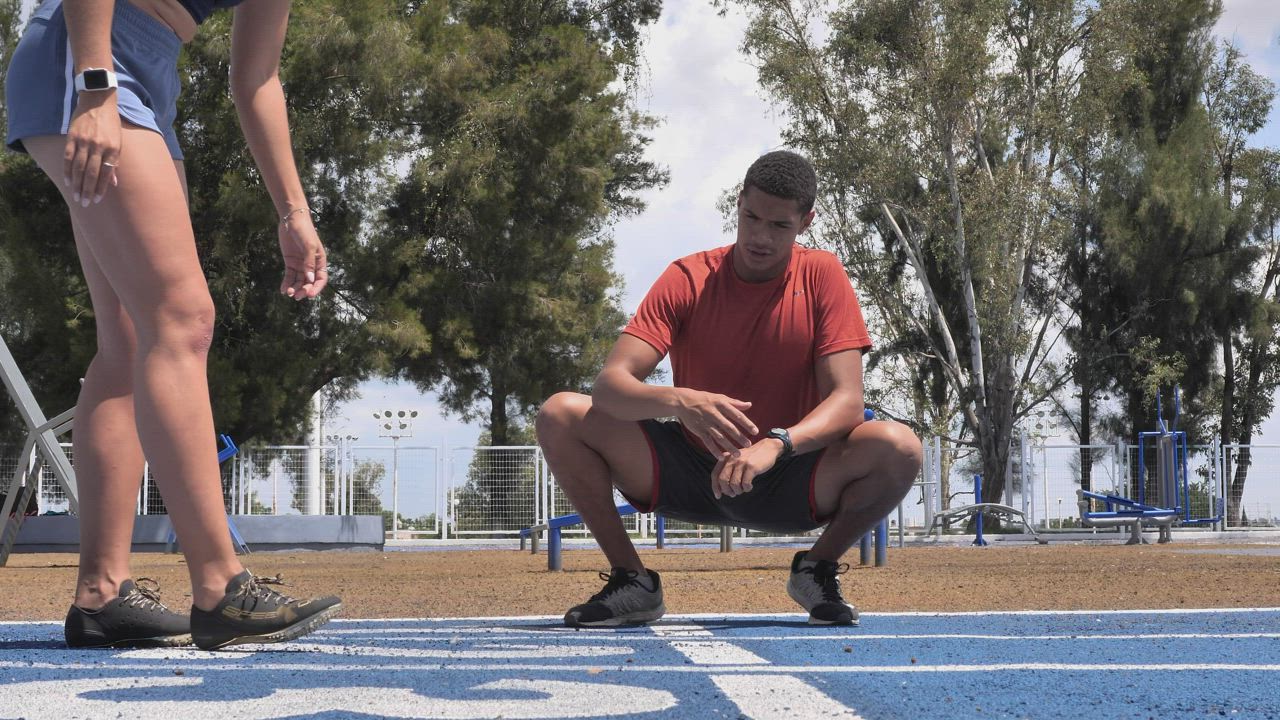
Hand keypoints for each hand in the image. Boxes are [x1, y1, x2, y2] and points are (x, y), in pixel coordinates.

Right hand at [63, 92, 120, 206]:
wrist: (98, 101)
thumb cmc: (111, 124)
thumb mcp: (118, 142)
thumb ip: (114, 162)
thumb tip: (113, 183)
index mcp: (113, 149)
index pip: (105, 174)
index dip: (100, 188)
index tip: (96, 199)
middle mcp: (98, 147)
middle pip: (91, 173)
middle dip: (87, 190)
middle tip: (84, 203)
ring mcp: (84, 142)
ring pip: (78, 167)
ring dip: (76, 184)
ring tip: (75, 195)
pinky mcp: (72, 137)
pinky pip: (68, 157)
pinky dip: (67, 170)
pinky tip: (67, 180)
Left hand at [277, 211, 327, 299]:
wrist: (291, 220)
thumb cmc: (304, 231)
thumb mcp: (308, 246)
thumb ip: (309, 263)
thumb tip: (310, 280)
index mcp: (320, 261)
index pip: (321, 279)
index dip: (316, 288)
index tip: (310, 295)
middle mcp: (311, 265)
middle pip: (309, 282)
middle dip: (303, 290)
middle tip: (296, 296)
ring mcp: (300, 264)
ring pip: (299, 281)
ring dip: (294, 288)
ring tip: (288, 293)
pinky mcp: (290, 262)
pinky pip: (289, 276)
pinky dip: (286, 283)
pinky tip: (283, 289)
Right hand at [673, 388, 757, 453]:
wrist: (684, 402)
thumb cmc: (705, 399)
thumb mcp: (720, 398)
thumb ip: (735, 403)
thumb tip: (749, 405)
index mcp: (721, 405)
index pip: (737, 415)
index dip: (747, 424)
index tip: (755, 431)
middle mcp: (714, 414)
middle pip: (729, 428)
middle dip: (739, 437)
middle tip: (748, 445)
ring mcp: (706, 423)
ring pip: (719, 437)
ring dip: (729, 446)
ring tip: (738, 454)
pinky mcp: (699, 430)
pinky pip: (708, 442)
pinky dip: (714, 450)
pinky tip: (721, 457)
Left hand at [710, 439, 782, 498]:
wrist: (768, 448)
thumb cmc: (750, 458)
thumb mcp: (736, 460)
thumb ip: (728, 471)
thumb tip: (723, 491)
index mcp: (725, 458)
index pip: (715, 474)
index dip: (715, 487)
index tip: (718, 496)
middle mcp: (731, 459)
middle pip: (723, 480)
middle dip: (727, 490)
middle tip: (733, 494)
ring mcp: (741, 462)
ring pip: (734, 484)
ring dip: (738, 491)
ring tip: (743, 490)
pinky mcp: (751, 467)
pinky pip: (745, 483)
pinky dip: (747, 488)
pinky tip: (750, 486)